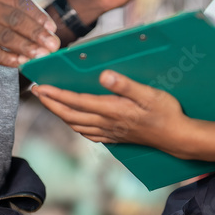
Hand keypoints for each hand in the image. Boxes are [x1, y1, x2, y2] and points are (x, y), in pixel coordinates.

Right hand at [0, 0, 59, 67]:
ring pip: (8, 37)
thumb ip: (2, 4)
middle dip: (39, 33)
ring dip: (29, 47)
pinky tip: (20, 63)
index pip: (19, 1)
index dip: (38, 15)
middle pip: (17, 19)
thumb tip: (35, 19)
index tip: (51, 27)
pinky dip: (9, 58)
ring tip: (42, 55)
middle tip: (54, 44)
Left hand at [31, 70, 186, 149]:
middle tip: (37, 93)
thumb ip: (125, 84)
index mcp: (111, 110)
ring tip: (51, 103)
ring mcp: (110, 132)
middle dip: (51, 104)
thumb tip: (104, 75)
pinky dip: (75, 125)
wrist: (177, 138)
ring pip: (76, 125)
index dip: (55, 95)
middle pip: (70, 115)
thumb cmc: (165, 113)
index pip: (76, 102)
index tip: (40, 87)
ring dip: (60, 114)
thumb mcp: (149, 94)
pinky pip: (88, 133)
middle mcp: (106, 123)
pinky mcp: (115, 138)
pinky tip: (75, 121)